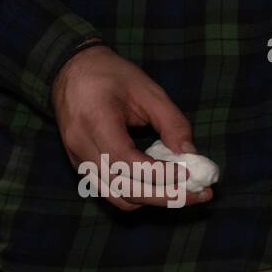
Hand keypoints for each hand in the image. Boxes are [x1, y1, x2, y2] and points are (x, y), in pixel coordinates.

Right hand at [50, 45, 209, 211]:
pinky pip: (111, 193)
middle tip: (200, 194)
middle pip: (124, 188)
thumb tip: (191, 155)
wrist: (72, 69)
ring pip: (117, 198)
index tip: (189, 173)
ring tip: (185, 195)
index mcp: (94, 119)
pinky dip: (139, 197)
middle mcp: (81, 144)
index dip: (160, 174)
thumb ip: (172, 123)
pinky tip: (161, 188)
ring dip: (154, 202)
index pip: (127, 161)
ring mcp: (78, 159)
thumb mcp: (149, 90)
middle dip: (166, 196)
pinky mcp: (81, 167)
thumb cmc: (112, 75)